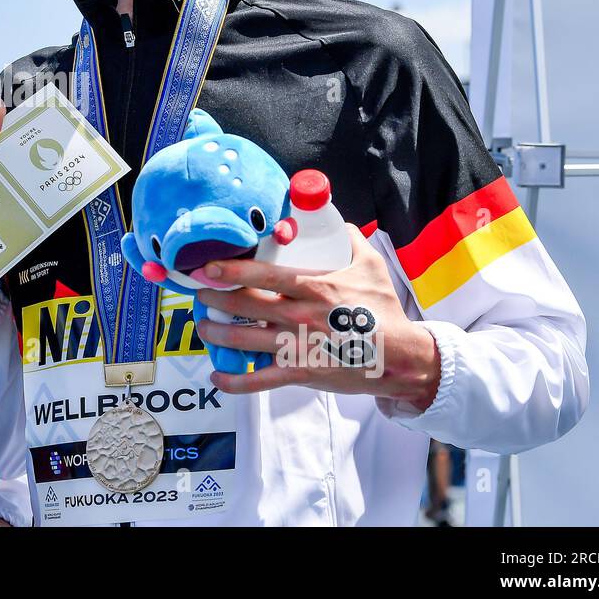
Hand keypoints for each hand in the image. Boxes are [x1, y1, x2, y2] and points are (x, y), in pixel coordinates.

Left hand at [194, 224, 440, 408]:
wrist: (400, 357)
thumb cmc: (383, 310)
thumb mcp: (370, 265)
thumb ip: (348, 239)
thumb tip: (333, 218)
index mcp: (315, 287)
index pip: (264, 275)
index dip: (231, 270)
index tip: (207, 267)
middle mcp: (301, 317)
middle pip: (244, 306)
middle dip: (213, 299)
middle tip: (198, 293)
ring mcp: (298, 347)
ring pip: (244, 341)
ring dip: (216, 333)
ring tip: (204, 325)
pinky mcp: (300, 373)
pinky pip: (258, 381)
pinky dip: (234, 381)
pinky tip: (218, 375)